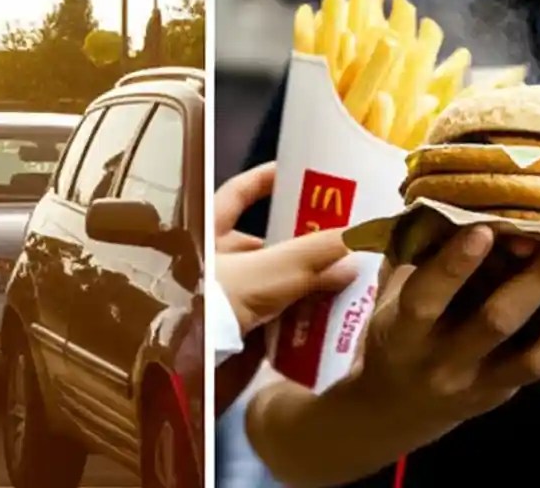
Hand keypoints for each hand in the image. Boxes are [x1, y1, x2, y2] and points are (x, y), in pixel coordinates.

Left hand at [215, 163, 357, 334]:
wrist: (182, 365)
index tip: (304, 173)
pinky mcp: (227, 332)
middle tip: (342, 244)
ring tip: (344, 285)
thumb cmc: (213, 301)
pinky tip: (322, 323)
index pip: (240, 192)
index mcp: (208, 230)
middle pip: (263, 245)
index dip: (268, 179)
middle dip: (301, 247)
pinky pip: (267, 319)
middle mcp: (211, 260)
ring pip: (269, 283)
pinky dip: (292, 319)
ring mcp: (220, 297)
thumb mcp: (265, 273)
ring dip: (302, 286)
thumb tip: (356, 245)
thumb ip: (310, 259)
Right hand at [352, 226, 539, 434]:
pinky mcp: (505, 390)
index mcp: (403, 331)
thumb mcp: (389, 296)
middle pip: (494, 321)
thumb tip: (449, 198)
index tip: (484, 228)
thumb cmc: (395, 331)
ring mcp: (478, 382)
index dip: (453, 265)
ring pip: (529, 349)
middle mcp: (442, 362)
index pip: (426, 298)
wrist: (398, 405)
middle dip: (536, 276)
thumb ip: (418, 258)